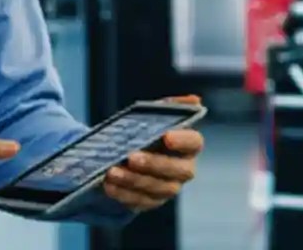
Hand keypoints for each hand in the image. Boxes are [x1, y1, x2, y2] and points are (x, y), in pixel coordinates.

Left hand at [102, 95, 204, 211]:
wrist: (126, 154)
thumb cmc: (144, 132)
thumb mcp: (153, 116)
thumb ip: (170, 107)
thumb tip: (194, 100)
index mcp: (188, 146)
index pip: (194, 143)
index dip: (183, 140)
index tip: (167, 136)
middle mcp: (183, 170)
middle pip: (176, 170)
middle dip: (154, 164)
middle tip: (132, 157)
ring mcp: (168, 188)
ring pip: (156, 188)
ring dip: (133, 180)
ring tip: (112, 172)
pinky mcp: (151, 201)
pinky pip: (140, 201)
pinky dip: (123, 194)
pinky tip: (108, 185)